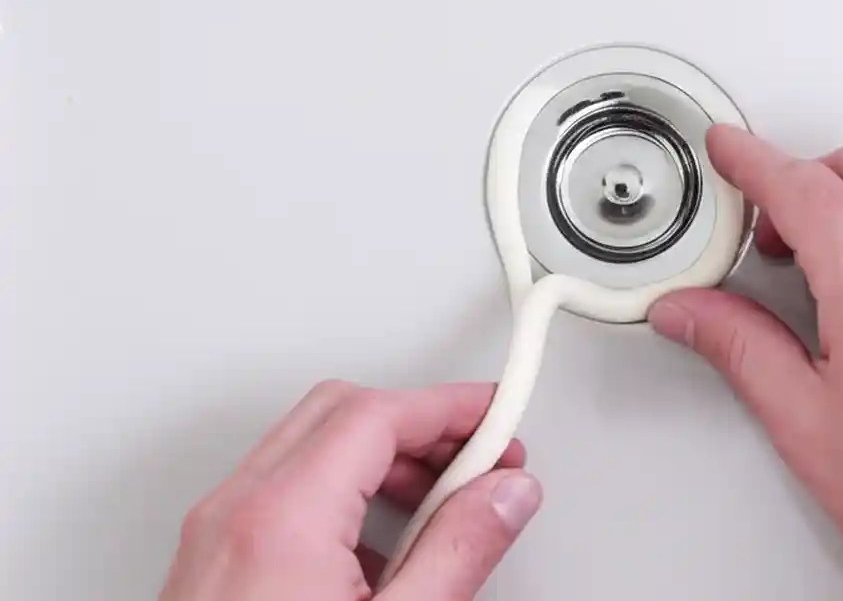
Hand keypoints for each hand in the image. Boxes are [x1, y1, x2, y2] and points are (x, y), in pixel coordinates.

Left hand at [161, 382, 540, 600]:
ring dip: (383, 457)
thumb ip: (459, 553)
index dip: (450, 407)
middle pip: (340, 414)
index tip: (499, 417)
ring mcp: (215, 535)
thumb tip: (503, 498)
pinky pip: (283, 490)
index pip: (378, 414)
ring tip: (445, 503)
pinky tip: (387, 545)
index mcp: (281, 518)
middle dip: (420, 424)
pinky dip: (344, 491)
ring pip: (309, 447)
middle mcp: (235, 512)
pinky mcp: (212, 561)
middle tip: (481, 458)